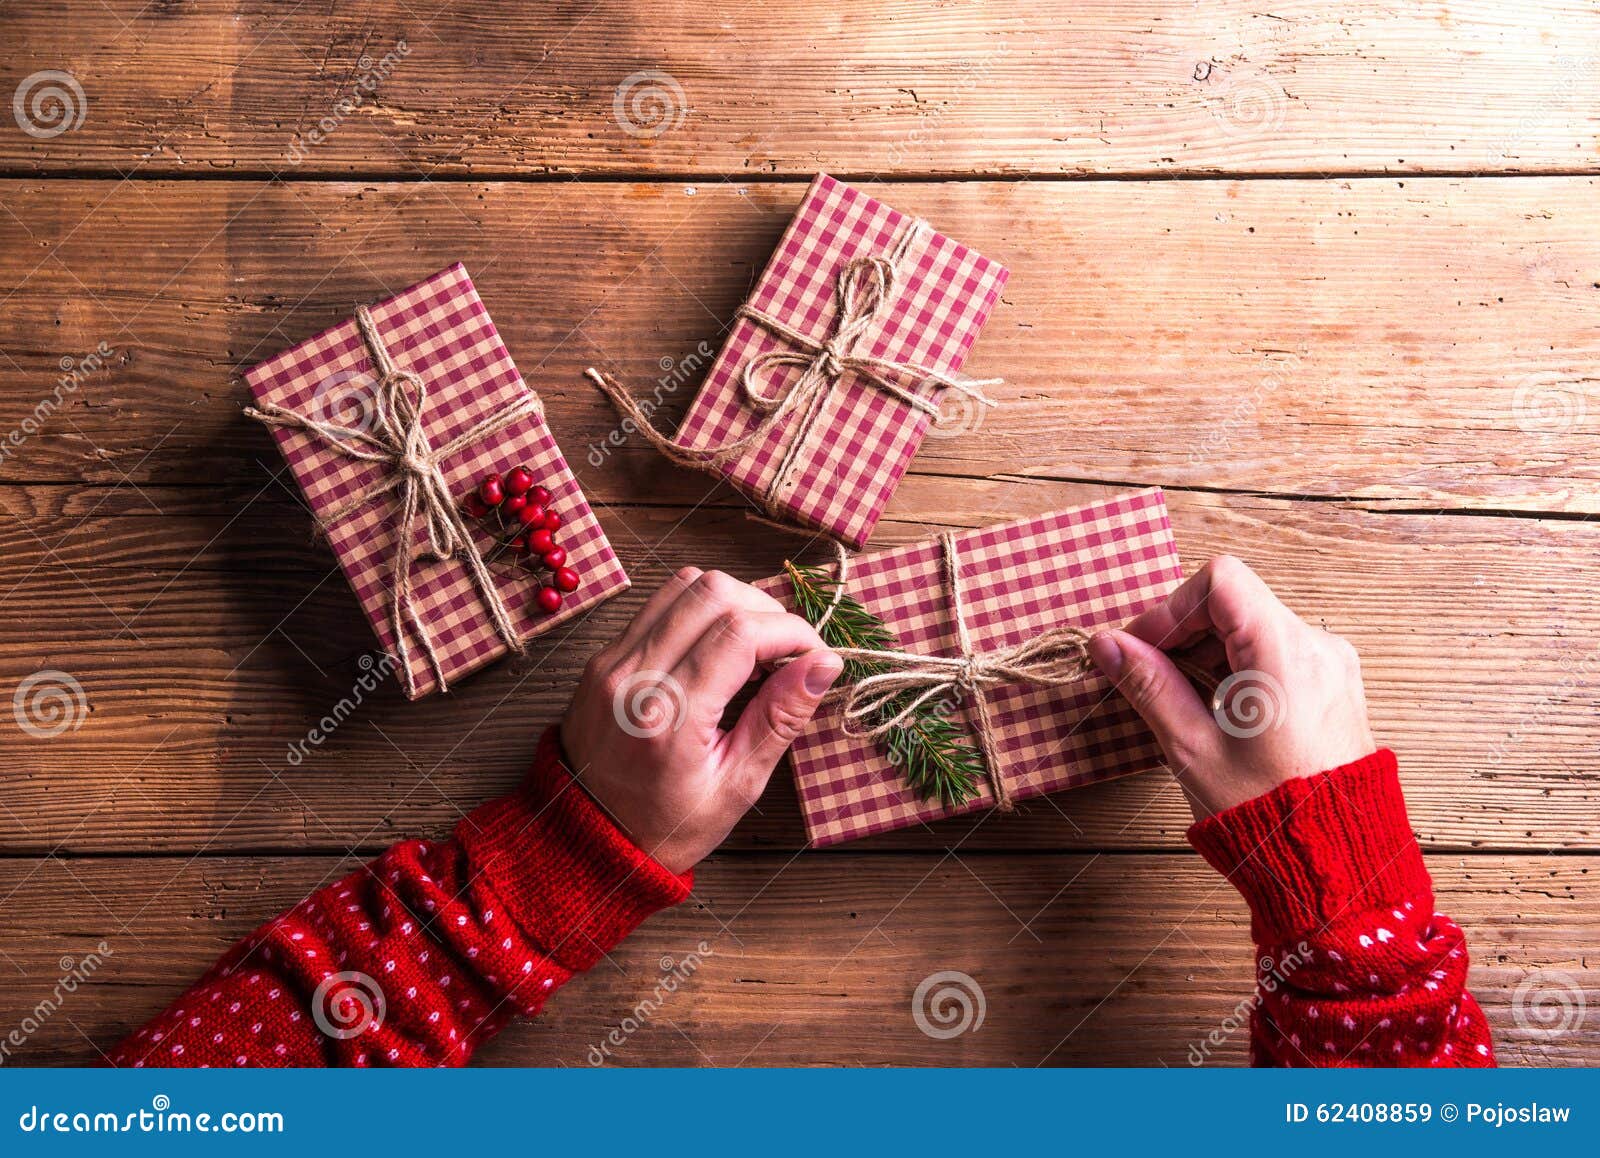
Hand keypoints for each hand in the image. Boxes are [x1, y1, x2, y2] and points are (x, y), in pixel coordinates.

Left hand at [561, 568, 843, 873]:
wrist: (585, 839)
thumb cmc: (665, 825)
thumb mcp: (736, 786)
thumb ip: (780, 718)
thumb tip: (824, 664)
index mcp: (669, 716)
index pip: (740, 633)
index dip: (791, 633)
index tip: (816, 656)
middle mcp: (634, 676)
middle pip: (713, 592)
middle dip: (766, 610)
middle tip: (788, 650)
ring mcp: (613, 660)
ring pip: (684, 584)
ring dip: (733, 601)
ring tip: (756, 645)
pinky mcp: (605, 656)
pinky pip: (660, 604)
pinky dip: (701, 610)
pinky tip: (720, 646)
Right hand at [1086, 555, 1375, 819]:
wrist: (1335, 866)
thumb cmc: (1267, 813)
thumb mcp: (1192, 747)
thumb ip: (1149, 684)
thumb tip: (1108, 644)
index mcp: (1286, 652)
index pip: (1220, 581)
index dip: (1170, 607)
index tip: (1142, 645)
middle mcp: (1319, 647)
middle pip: (1236, 601)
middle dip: (1185, 633)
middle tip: (1149, 675)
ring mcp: (1333, 666)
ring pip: (1255, 626)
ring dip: (1209, 652)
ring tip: (1182, 702)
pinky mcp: (1336, 687)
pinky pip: (1278, 653)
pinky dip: (1239, 667)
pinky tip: (1217, 711)